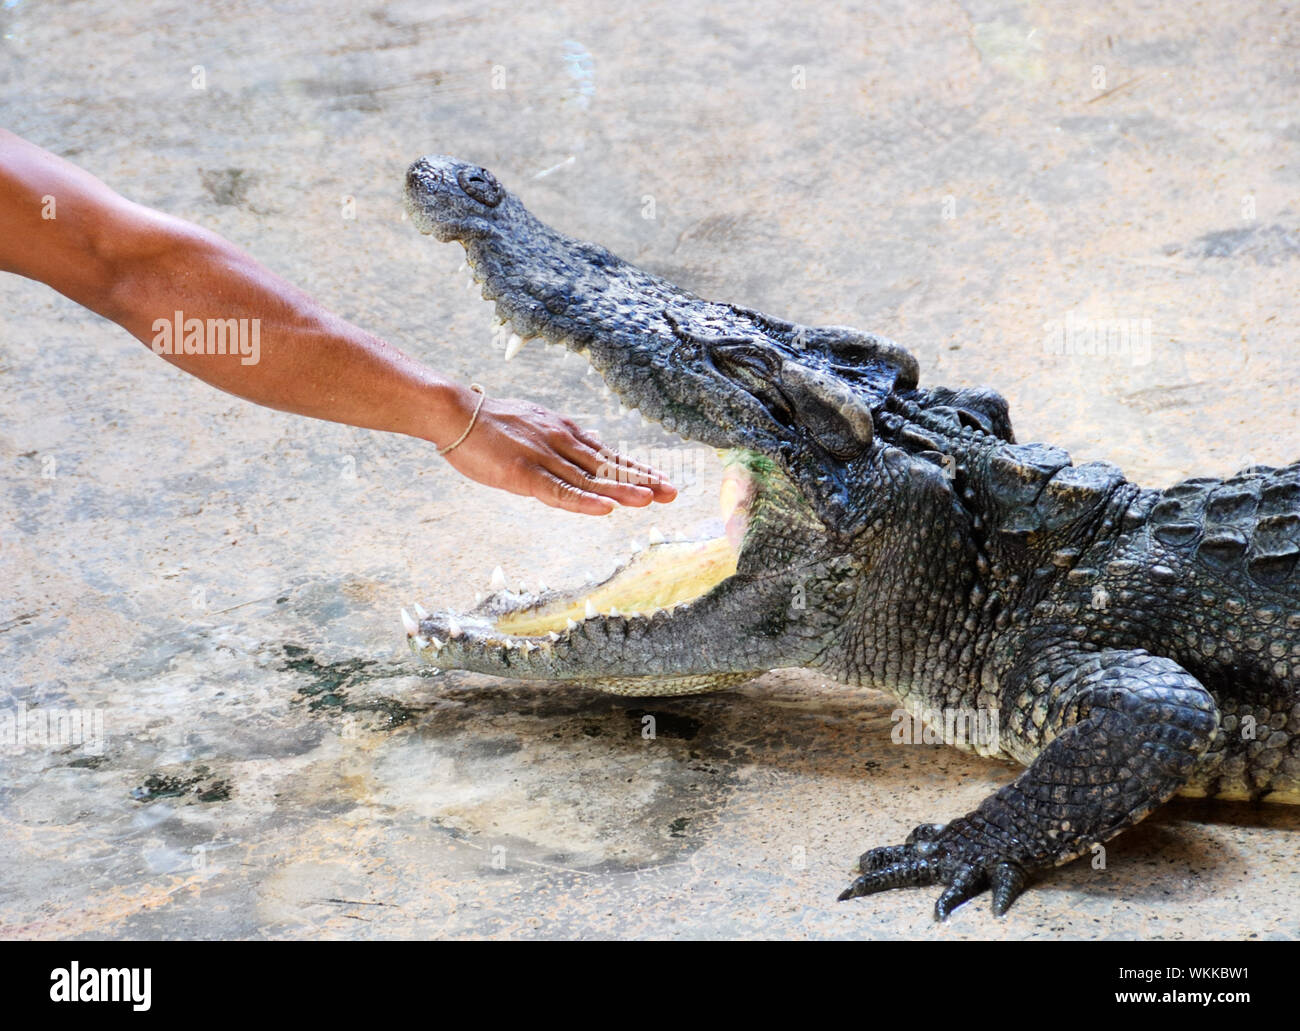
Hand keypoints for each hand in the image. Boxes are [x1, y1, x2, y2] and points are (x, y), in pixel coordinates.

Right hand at [440, 392, 676, 514]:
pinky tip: (605, 508)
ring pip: (589, 479)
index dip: (636, 469)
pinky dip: (584, 501)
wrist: (455, 413)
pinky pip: (559, 492)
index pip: (609, 455)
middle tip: (672, 493)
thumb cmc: (491, 423)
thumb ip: (565, 437)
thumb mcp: (537, 423)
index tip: (662, 480)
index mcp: (566, 433)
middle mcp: (562, 443)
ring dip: (621, 490)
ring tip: (649, 500)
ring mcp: (544, 458)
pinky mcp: (524, 474)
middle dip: (641, 480)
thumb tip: (594, 440)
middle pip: (608, 466)